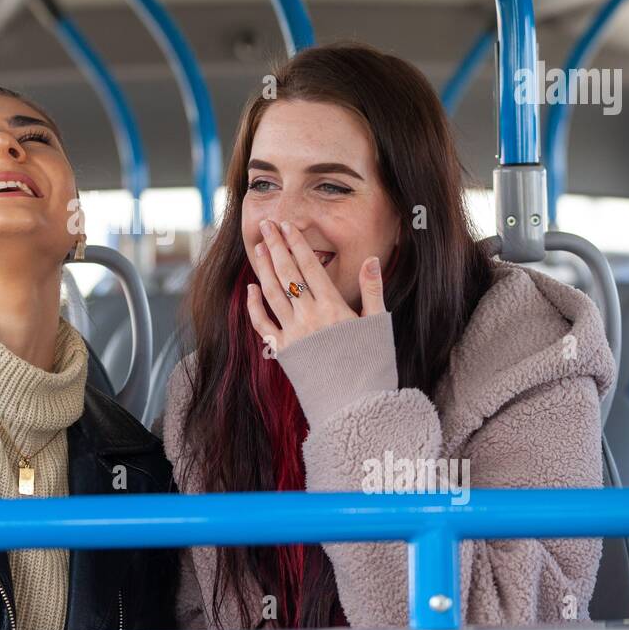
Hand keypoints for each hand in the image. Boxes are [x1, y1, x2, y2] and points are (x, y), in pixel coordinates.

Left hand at [246, 218, 384, 353]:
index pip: (310, 267)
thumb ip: (372, 289)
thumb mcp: (378, 323)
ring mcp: (293, 333)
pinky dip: (254, 306)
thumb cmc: (371, 362)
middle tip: (266, 226)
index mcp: (333, 307)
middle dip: (275, 247)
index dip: (297, 244)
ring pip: (272, 294)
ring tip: (257, 249)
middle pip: (287, 274)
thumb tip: (371, 259)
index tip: (287, 226)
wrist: (356, 403)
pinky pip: (263, 324)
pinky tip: (250, 289)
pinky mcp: (283, 350)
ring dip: (263, 269)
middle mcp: (309, 317)